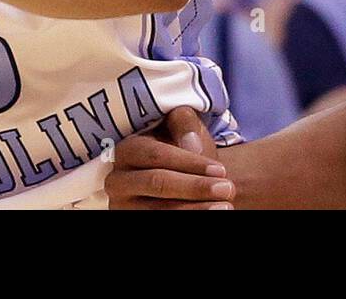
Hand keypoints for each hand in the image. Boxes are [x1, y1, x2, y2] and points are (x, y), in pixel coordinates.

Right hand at [106, 106, 235, 209]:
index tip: (221, 170)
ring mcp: (122, 206)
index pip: (156, 156)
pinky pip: (158, 221)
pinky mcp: (131, 218)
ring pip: (158, 211)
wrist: (179, 178)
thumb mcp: (181, 126)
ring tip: (224, 207)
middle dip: (194, 187)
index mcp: (126, 151)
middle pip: (157, 184)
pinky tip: (209, 215)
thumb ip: (184, 123)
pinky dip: (187, 218)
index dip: (189, 163)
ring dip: (194, 210)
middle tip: (227, 190)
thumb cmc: (181, 148)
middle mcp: (117, 181)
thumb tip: (190, 145)